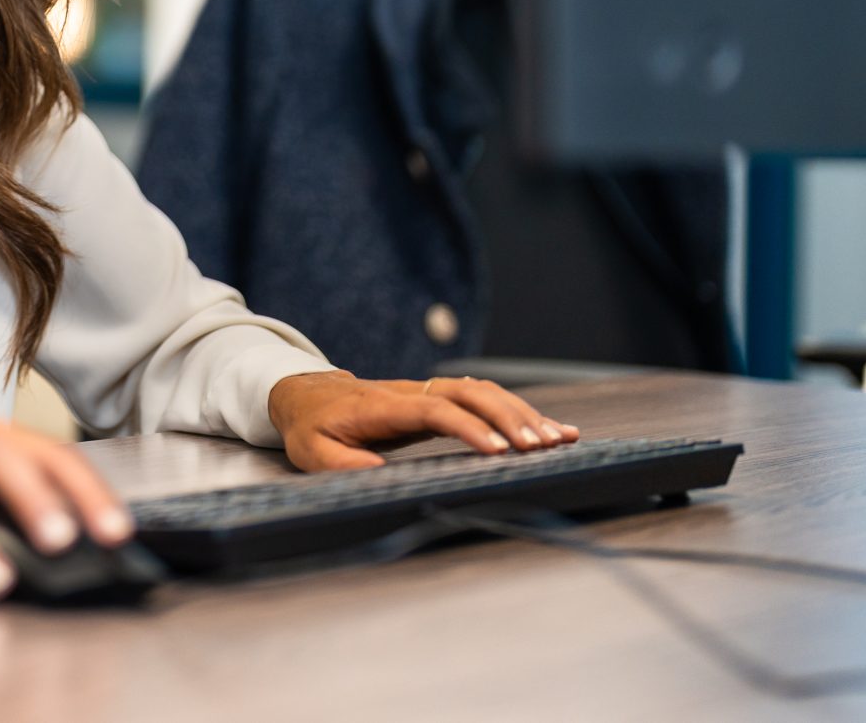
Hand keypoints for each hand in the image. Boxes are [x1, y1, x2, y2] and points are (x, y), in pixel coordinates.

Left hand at [266, 370, 580, 470]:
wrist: (307, 393)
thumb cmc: (311, 426)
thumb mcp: (312, 451)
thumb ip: (342, 464)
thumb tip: (379, 474)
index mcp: (384, 406)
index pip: (435, 410)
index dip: (469, 428)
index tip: (498, 451)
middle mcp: (411, 392)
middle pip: (470, 393)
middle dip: (509, 417)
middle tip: (541, 446)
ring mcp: (426, 392)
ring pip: (482, 391)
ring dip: (521, 412)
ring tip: (558, 438)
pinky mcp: (436, 399)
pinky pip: (482, 398)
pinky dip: (516, 410)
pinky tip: (547, 428)